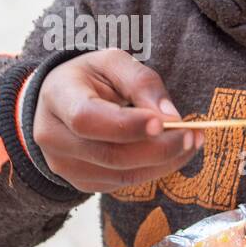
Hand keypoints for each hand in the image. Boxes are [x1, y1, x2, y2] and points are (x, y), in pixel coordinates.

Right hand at [34, 49, 202, 192]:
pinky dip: (154, 170)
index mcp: (58, 97)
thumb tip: (171, 118)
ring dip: (163, 162)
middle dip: (158, 148)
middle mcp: (54, 137)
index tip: (165, 122)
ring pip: (121, 175)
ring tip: (191, 142)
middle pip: (110, 154)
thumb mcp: (112, 62)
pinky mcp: (81, 182)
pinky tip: (173, 153)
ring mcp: (64, 165)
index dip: (127, 125)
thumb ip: (141, 82)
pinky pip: (123, 183)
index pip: (88, 119)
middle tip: (191, 134)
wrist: (59, 103)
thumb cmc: (89, 78)